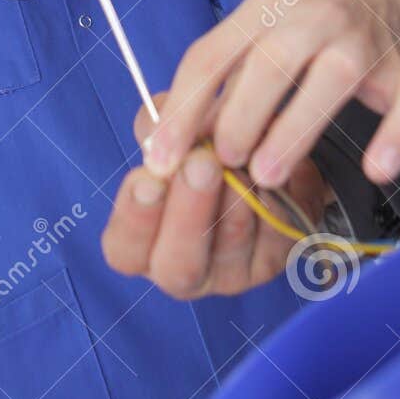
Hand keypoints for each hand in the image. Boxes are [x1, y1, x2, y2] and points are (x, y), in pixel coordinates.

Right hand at [101, 91, 332, 297]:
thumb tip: (157, 133)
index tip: (149, 179)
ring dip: (236, 197)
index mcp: (144, 241)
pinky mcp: (273, 262)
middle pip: (178, 266)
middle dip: (189, 212)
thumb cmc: (207, 143)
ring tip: (241, 158)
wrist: (268, 152)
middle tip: (202, 164)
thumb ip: (160, 124)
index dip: (135, 218)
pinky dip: (273, 198)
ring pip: (232, 245)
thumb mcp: (179, 124)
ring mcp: (231, 274)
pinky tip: (271, 169)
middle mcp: (182, 269)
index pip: (125, 248)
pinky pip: (274, 235)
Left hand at [141, 0, 399, 191]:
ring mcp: (363, 40)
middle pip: (272, 60)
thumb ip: (217, 89)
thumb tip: (170, 147)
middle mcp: (313, 16)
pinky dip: (398, 135)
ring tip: (266, 175)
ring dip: (296, 128)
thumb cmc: (296, 27)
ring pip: (334, 76)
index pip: (212, 53)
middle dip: (242, 114)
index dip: (183, 109)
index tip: (161, 159)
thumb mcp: (251, 37)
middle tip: (224, 162)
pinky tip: (375, 171)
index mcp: (262, 7)